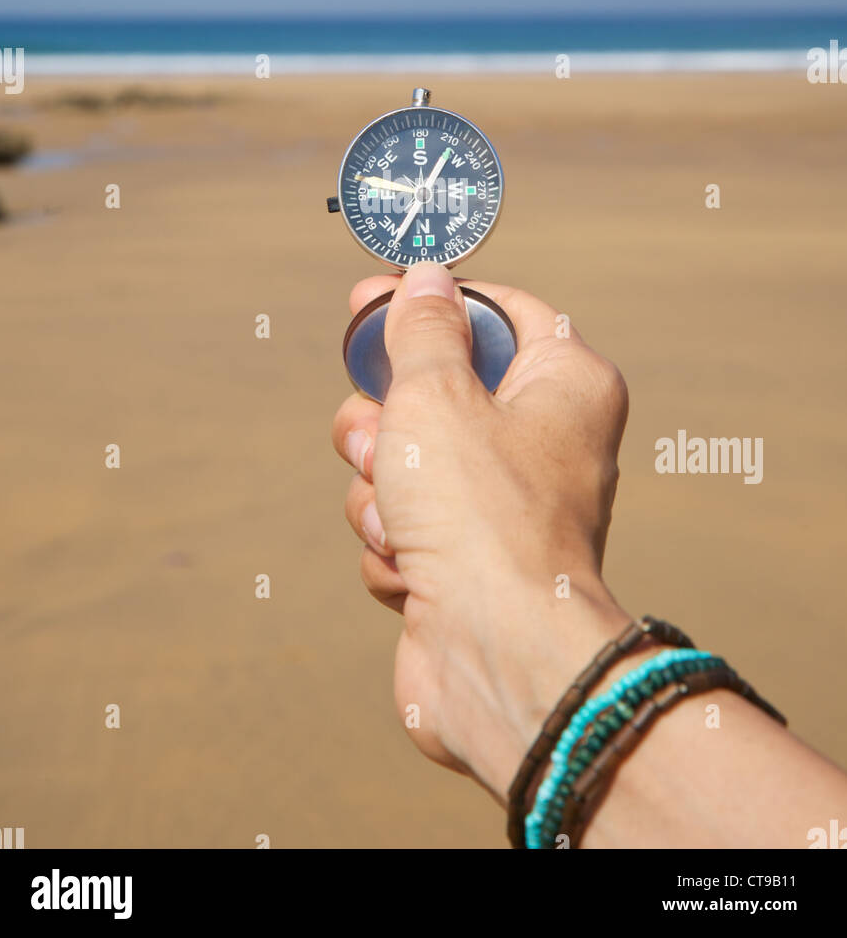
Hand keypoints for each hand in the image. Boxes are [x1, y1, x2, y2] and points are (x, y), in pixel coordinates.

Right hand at [331, 262, 630, 801]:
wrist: (497, 657)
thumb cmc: (481, 516)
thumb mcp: (434, 394)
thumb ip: (421, 329)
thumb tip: (425, 280)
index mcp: (566, 382)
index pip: (498, 311)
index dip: (431, 301)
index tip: (370, 299)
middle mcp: (545, 440)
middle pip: (437, 389)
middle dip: (386, 419)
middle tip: (379, 439)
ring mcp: (504, 505)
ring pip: (406, 460)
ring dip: (381, 488)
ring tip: (399, 519)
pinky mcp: (469, 561)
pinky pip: (405, 523)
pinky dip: (393, 542)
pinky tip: (412, 569)